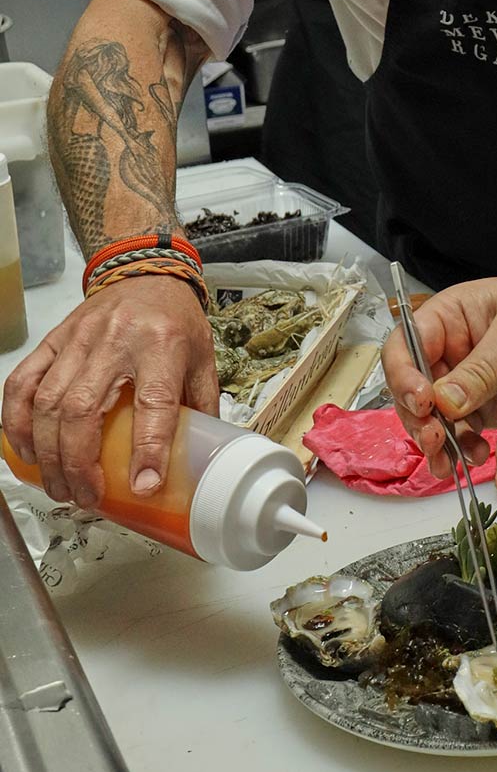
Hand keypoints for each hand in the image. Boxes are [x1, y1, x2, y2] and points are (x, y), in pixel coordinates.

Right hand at [1, 276, 216, 507]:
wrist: (147, 273)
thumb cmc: (176, 319)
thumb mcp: (203, 358)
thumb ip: (200, 405)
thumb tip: (198, 457)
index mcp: (163, 346)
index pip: (155, 402)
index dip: (148, 448)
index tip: (143, 486)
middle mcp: (115, 341)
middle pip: (84, 410)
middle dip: (78, 464)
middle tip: (85, 498)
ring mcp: (77, 340)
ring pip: (48, 403)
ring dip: (48, 454)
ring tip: (60, 486)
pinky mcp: (52, 340)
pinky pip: (22, 384)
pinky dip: (16, 422)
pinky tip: (28, 451)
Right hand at [382, 270, 496, 479]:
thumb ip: (483, 368)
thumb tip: (442, 402)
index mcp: (450, 317)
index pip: (405, 346)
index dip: (403, 376)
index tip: (421, 402)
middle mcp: (451, 350)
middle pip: (412, 388)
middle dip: (418, 418)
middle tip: (434, 439)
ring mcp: (469, 381)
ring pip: (434, 417)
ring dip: (435, 442)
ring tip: (447, 463)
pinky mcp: (489, 405)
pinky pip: (463, 431)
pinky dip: (462, 448)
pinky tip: (473, 456)